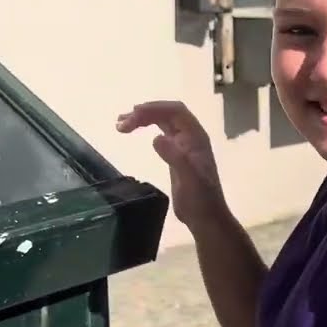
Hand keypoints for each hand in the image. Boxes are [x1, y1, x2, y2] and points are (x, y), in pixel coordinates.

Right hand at [116, 100, 226, 227]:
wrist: (205, 217)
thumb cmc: (199, 199)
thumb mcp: (188, 178)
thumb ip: (174, 156)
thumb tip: (156, 137)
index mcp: (196, 137)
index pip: (175, 111)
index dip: (154, 108)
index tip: (132, 115)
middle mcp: (191, 136)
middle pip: (167, 113)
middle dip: (144, 113)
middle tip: (121, 123)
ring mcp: (184, 144)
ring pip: (163, 121)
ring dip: (143, 118)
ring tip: (120, 124)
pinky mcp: (176, 154)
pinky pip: (161, 131)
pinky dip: (146, 127)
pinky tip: (134, 131)